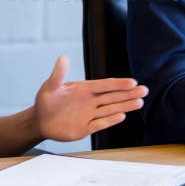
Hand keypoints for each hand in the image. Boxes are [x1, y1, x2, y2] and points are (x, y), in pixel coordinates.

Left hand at [33, 56, 148, 141]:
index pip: (105, 85)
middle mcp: (90, 101)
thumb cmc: (45, 101)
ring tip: (139, 102)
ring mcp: (89, 114)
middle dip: (128, 94)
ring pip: (111, 109)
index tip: (132, 82)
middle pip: (113, 97)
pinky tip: (122, 116)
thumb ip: (58, 74)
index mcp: (84, 89)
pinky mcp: (86, 128)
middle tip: (144, 90)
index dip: (118, 84)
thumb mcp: (50, 86)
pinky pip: (100, 123)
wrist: (40, 120)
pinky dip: (110, 120)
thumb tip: (63, 57)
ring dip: (125, 106)